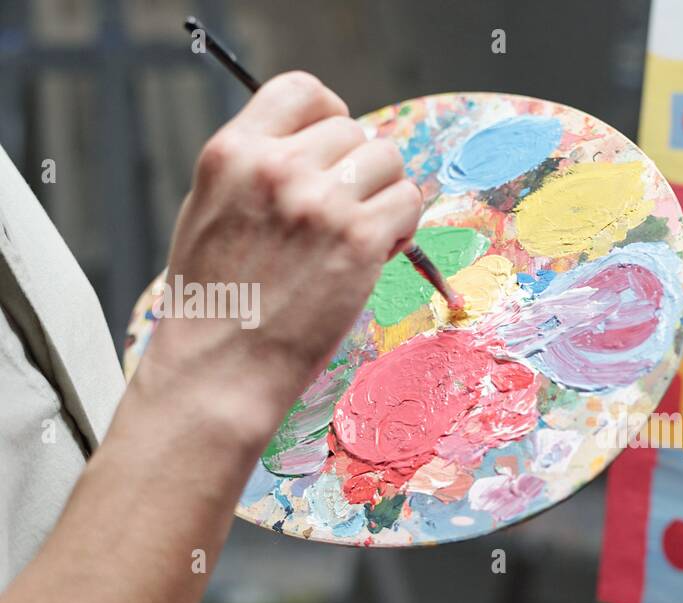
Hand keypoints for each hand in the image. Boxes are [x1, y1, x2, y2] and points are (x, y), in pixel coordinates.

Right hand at [137, 71, 421, 447]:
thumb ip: (258, 169)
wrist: (220, 368)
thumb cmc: (216, 301)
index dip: (329, 117)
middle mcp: (277, 167)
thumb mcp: (210, 209)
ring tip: (363, 236)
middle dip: (360, 170)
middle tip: (348, 215)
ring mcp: (321, 202)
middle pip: (355, 131)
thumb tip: (318, 150)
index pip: (303, 91)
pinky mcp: (359, 240)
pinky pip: (409, 202)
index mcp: (232, 152)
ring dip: (387, 195)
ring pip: (390, 161)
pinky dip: (405, 226)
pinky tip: (379, 253)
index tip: (334, 152)